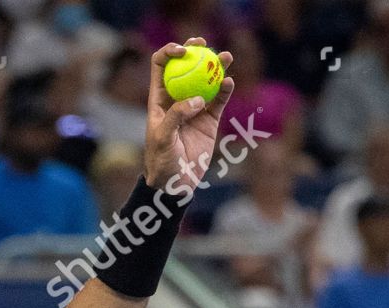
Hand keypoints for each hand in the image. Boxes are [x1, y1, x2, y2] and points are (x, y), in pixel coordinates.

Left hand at [143, 38, 234, 194]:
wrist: (175, 183)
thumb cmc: (161, 161)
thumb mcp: (162, 139)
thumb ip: (177, 116)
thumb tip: (197, 100)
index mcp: (159, 99)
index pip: (161, 67)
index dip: (169, 53)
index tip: (182, 51)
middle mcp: (177, 99)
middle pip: (185, 67)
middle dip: (193, 50)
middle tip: (203, 43)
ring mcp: (195, 108)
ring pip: (206, 80)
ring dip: (215, 66)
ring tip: (225, 57)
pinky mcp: (210, 120)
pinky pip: (219, 100)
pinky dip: (225, 90)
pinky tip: (229, 82)